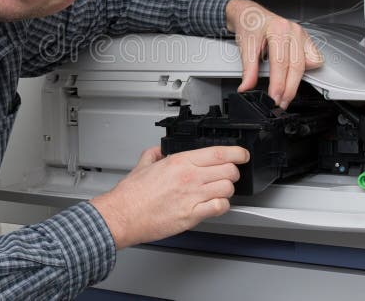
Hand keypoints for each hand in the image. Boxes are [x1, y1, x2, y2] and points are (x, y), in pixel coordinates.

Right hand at [89, 145, 248, 248]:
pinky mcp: (192, 215)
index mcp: (179, 162)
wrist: (123, 215)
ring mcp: (192, 196)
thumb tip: (160, 150)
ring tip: (220, 190)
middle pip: (229, 170)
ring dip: (228, 189)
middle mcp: (189, 177)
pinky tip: (214, 204)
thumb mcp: (143, 164)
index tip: (242, 154)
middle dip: (233, 172)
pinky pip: (220, 207)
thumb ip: (155, 153)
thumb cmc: (131, 194)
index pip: (219, 152)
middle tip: (229, 174)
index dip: (237, 153)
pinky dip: (222, 206)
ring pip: (228, 188)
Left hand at [225, 0, 322, 108]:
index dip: (278, 85)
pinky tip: (294, 75)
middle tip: (280, 103)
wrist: (250, 14)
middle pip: (297, 67)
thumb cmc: (249, 25)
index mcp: (278, 29)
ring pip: (307, 65)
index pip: (281, 64)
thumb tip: (247, 87)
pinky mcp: (305, 39)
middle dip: (289, 89)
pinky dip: (307, 69)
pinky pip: (314, 58)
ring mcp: (301, 34)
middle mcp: (293, 30)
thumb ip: (248, 70)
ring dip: (297, 82)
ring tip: (285, 94)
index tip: (274, 99)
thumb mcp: (245, 46)